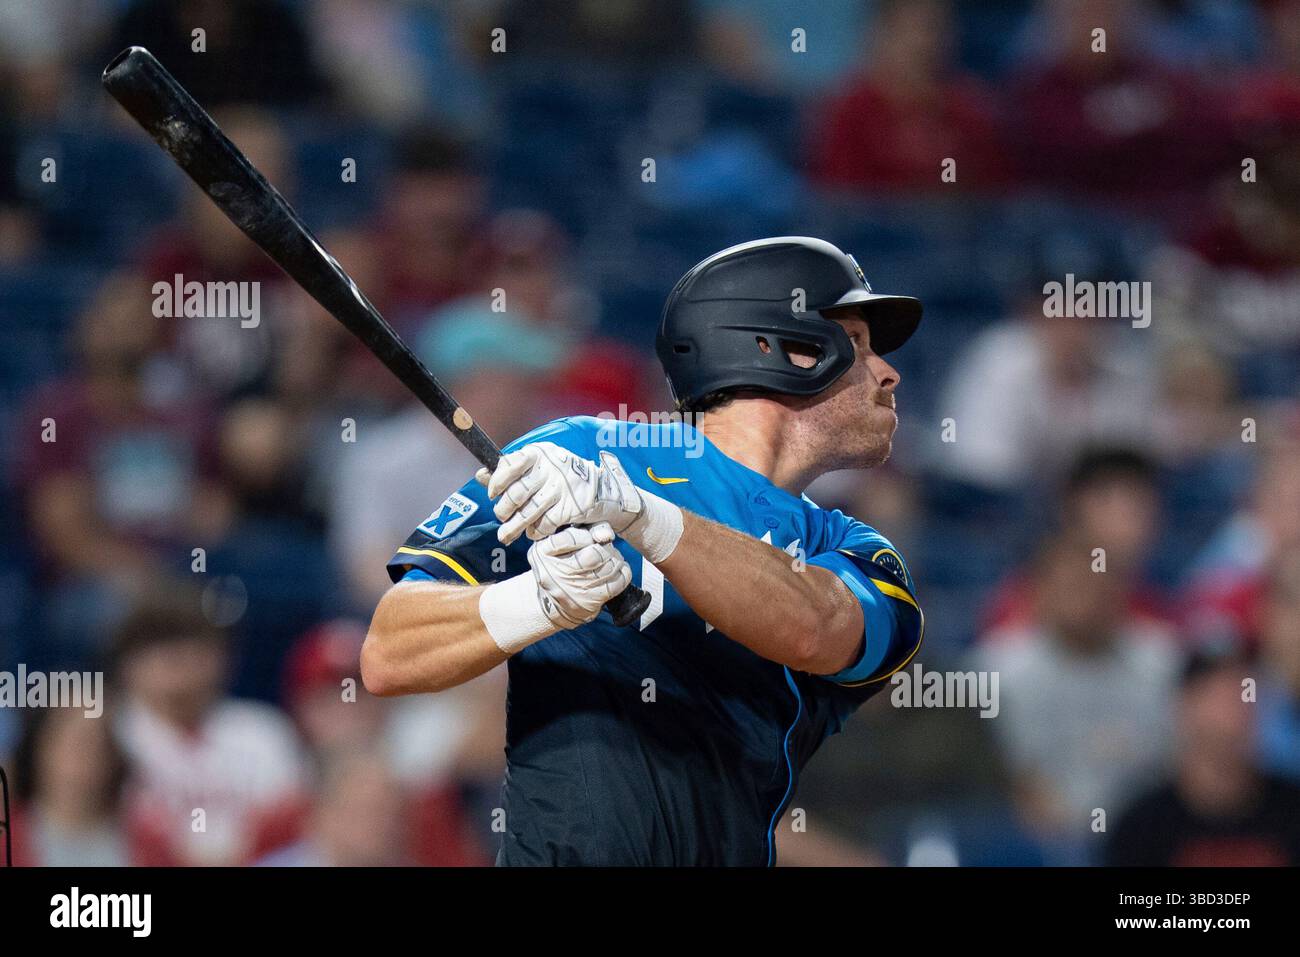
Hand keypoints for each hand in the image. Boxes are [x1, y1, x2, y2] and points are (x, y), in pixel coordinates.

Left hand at [477, 442, 642, 544]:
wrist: (602, 491)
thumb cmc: (561, 479)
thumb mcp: (538, 468)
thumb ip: (509, 472)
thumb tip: (480, 475)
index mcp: (540, 453)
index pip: (509, 465)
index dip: (496, 483)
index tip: (493, 495)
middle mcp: (551, 467)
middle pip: (516, 494)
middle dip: (503, 511)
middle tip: (501, 518)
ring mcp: (562, 487)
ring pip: (528, 513)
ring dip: (514, 527)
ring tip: (507, 535)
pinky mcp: (571, 507)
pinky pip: (544, 524)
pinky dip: (535, 532)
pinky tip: (534, 532)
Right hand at [527, 523, 631, 628]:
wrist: (554, 601)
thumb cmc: (563, 561)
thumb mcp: (564, 541)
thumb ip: (587, 529)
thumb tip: (607, 534)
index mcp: (542, 552)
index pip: (571, 538)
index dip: (587, 535)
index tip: (590, 538)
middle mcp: (553, 573)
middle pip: (593, 556)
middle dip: (605, 548)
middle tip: (606, 547)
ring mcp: (571, 591)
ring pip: (608, 569)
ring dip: (616, 559)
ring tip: (612, 558)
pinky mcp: (587, 603)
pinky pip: (616, 583)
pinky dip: (623, 573)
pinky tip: (617, 570)